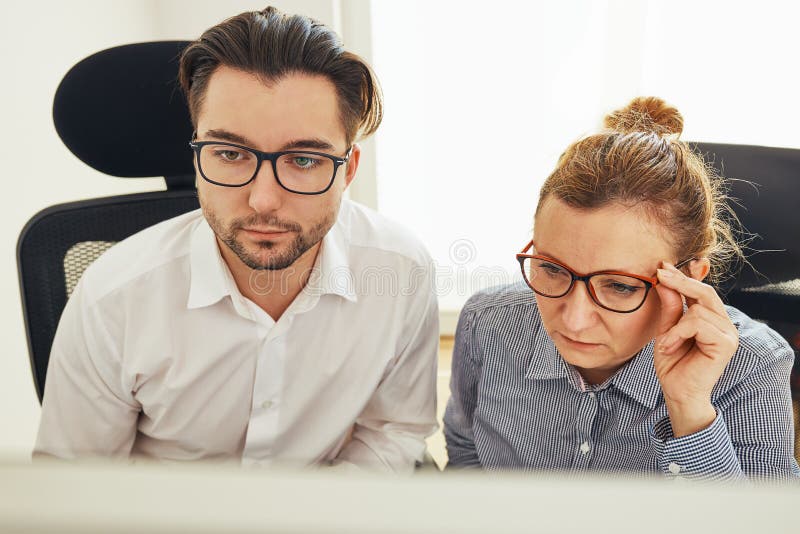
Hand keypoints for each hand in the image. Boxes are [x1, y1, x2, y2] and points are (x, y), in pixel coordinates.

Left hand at [653, 262, 738, 436]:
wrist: (677, 392)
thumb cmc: (673, 364)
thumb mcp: (666, 330)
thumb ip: (670, 307)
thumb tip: (665, 280)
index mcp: (712, 319)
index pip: (701, 290)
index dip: (683, 276)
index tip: (662, 267)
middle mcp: (724, 323)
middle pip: (706, 291)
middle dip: (681, 282)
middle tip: (659, 276)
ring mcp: (728, 334)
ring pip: (698, 309)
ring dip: (674, 326)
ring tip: (665, 343)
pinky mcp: (726, 344)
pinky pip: (698, 324)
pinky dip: (679, 333)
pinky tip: (670, 346)